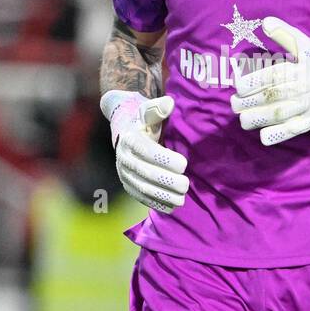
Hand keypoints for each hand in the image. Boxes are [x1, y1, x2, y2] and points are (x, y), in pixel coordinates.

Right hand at [100, 90, 189, 212]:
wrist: (124, 131)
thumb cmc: (142, 121)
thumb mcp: (148, 111)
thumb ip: (157, 108)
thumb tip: (169, 103)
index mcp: (130, 139)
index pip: (146, 151)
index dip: (164, 159)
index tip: (184, 164)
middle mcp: (123, 158)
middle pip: (145, 173)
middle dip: (166, 181)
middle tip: (186, 184)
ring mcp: (124, 174)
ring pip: (142, 188)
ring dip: (162, 195)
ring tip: (182, 199)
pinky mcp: (128, 185)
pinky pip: (141, 197)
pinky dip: (156, 203)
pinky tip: (171, 207)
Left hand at [229, 17, 309, 145]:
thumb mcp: (304, 44)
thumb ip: (284, 33)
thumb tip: (265, 22)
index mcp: (301, 69)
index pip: (274, 76)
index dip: (254, 81)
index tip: (237, 85)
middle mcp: (305, 89)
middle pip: (273, 97)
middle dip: (249, 102)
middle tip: (233, 103)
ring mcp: (309, 108)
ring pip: (280, 115)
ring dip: (258, 119)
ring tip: (242, 119)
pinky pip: (293, 131)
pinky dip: (277, 135)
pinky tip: (262, 135)